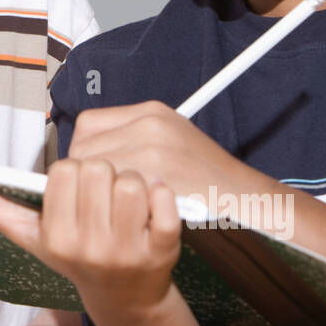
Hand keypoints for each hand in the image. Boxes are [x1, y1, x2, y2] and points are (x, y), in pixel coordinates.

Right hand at [0, 159, 182, 320]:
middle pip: (99, 169)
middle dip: (104, 172)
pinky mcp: (164, 250)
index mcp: (56, 237)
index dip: (74, 171)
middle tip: (104, 195)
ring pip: (132, 181)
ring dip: (134, 181)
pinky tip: (154, 208)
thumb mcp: (31, 235)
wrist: (124, 296)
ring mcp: (128, 251)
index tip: (78, 189)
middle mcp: (90, 247)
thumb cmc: (74, 255)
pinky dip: (164, 195)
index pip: (64, 170)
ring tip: (128, 200)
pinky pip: (166, 200)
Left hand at [66, 100, 251, 199]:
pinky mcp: (159, 178)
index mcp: (149, 111)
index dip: (83, 152)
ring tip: (113, 207)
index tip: (88, 172)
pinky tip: (128, 214)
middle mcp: (149, 124)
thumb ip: (127, 138)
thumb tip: (83, 156)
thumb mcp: (168, 139)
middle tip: (97, 196)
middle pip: (84, 150)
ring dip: (98, 194)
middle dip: (85, 176)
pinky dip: (116, 207)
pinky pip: (114, 193)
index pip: (86, 125)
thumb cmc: (204, 175)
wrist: (242, 196)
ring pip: (95, 174)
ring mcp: (154, 150)